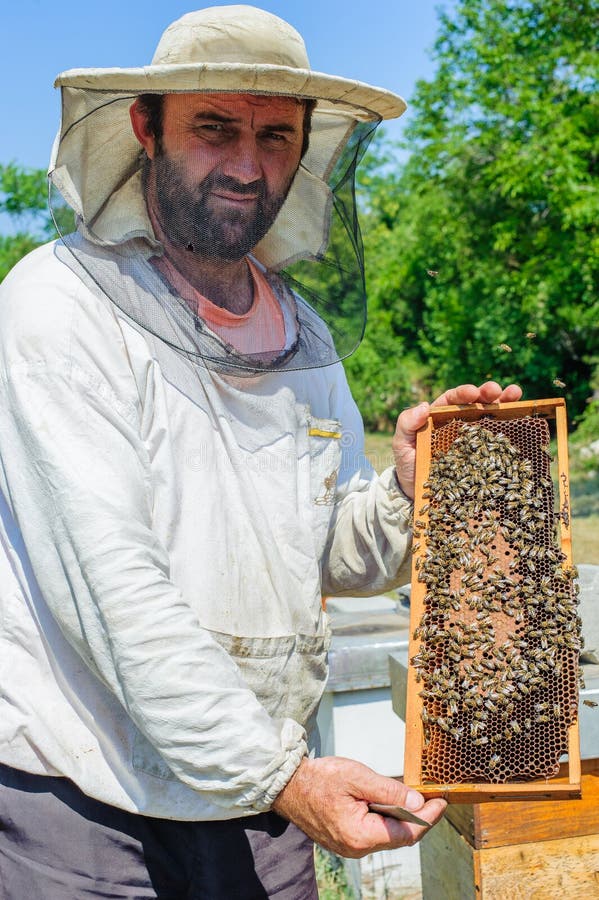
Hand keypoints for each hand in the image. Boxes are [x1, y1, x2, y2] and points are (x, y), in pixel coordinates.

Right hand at [271, 756, 445, 857]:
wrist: (289, 786)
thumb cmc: (319, 779)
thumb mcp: (357, 776)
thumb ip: (389, 790)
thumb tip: (418, 803)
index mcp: (360, 835)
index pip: (406, 833)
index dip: (428, 819)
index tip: (442, 802)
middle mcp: (357, 848)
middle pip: (399, 837)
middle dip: (419, 819)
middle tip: (433, 798)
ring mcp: (351, 848)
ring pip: (388, 835)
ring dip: (403, 818)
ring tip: (415, 798)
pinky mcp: (347, 841)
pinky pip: (375, 833)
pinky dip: (388, 819)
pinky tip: (392, 804)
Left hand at [392, 381, 521, 498]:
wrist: (416, 493)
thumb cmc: (408, 464)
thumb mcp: (401, 444)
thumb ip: (406, 424)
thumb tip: (422, 406)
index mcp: (440, 416)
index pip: (453, 399)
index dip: (464, 393)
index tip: (473, 392)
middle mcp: (460, 423)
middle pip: (476, 403)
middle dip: (488, 393)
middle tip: (498, 391)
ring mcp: (473, 438)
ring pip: (491, 416)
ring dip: (505, 402)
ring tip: (516, 394)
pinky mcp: (483, 455)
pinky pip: (498, 440)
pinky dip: (511, 429)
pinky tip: (523, 421)